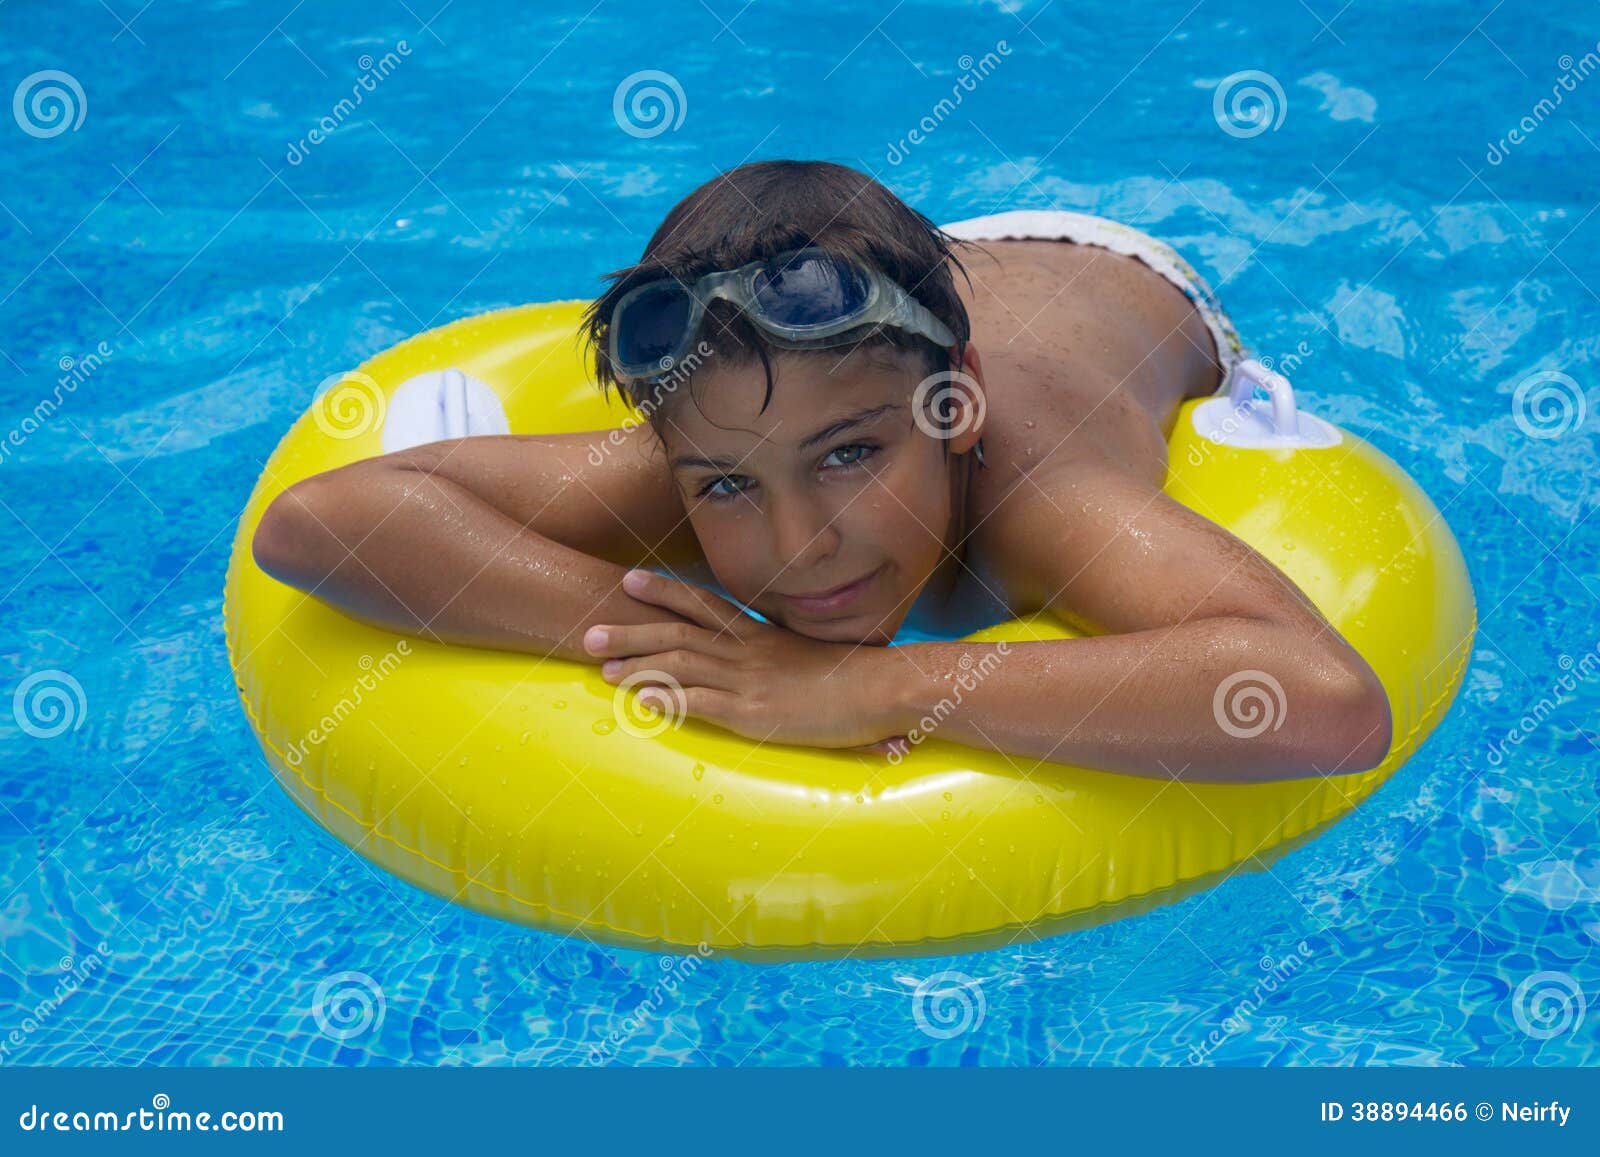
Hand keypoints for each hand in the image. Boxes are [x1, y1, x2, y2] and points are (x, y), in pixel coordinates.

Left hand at [585, 568, 909, 754]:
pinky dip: (665, 698)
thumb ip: (791, 659)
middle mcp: (748, 652)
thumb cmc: (861, 677)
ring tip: (600, 666)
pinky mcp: (753, 713)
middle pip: (678, 633)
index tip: (628, 581)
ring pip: (680, 664)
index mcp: (761, 636)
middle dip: (631, 630)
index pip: (702, 605)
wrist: (886, 688)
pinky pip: (700, 702)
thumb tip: (783, 666)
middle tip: (589, 631)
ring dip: (636, 664)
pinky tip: (638, 699)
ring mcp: (748, 680)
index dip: (663, 592)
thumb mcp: (817, 658)